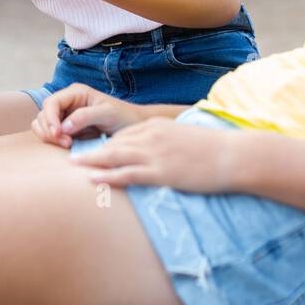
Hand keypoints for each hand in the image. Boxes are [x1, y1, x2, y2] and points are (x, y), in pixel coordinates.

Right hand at [31, 82, 145, 146]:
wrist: (134, 127)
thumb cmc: (124, 117)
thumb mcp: (108, 113)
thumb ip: (85, 116)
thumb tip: (64, 127)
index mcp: (75, 93)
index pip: (51, 103)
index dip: (50, 118)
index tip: (58, 134)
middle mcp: (67, 103)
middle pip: (43, 115)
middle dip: (50, 130)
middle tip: (67, 144)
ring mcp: (66, 116)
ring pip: (43, 125)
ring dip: (50, 137)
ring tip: (68, 145)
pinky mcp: (67, 130)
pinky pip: (50, 135)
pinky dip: (53, 141)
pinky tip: (69, 146)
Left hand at [68, 117, 234, 192]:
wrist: (232, 155)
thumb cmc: (213, 149)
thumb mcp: (185, 138)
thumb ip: (167, 142)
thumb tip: (160, 153)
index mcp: (157, 126)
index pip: (124, 133)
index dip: (105, 142)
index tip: (91, 149)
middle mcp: (152, 136)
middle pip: (114, 143)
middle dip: (91, 149)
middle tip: (71, 156)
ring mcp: (155, 154)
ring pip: (114, 156)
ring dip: (91, 161)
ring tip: (73, 166)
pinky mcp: (161, 172)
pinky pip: (127, 173)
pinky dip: (108, 175)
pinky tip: (93, 178)